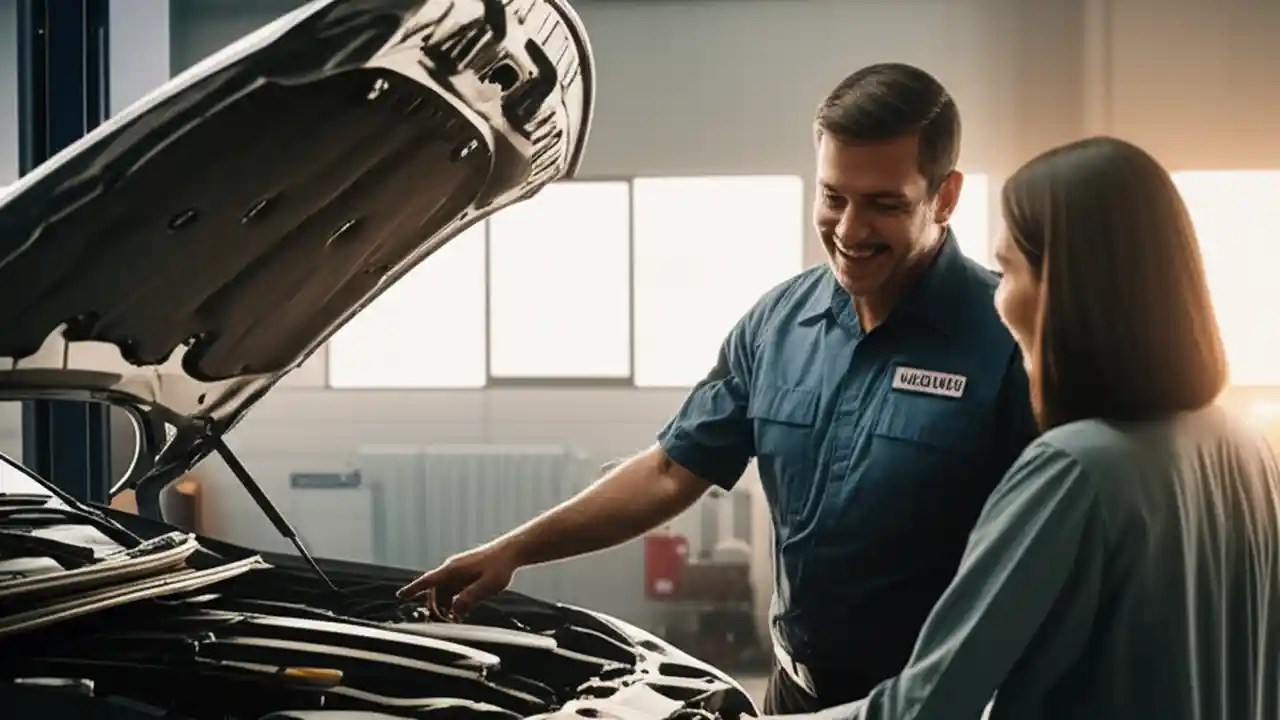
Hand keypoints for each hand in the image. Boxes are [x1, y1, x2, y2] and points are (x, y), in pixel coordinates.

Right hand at [395, 542, 520, 619]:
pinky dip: (453, 602)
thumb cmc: (500, 566)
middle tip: (444, 622)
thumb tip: (454, 612)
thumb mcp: (487, 585)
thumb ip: (470, 598)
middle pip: (434, 591)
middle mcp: (452, 569)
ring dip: (445, 606)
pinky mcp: (466, 575)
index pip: (428, 580)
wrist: (511, 553)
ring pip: (444, 592)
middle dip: (435, 607)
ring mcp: (459, 572)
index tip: (400, 595)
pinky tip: (461, 611)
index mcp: (453, 569)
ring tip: (455, 619)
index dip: (413, 588)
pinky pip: (453, 591)